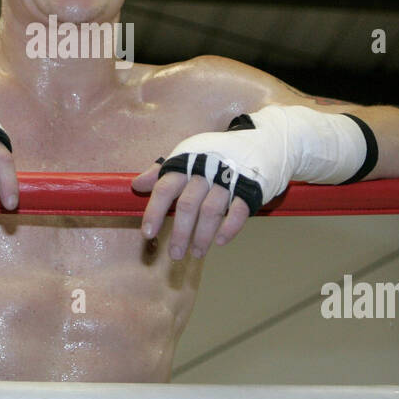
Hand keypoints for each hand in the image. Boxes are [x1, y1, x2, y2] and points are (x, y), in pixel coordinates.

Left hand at [132, 161, 250, 259]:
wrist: (261, 143)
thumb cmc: (214, 154)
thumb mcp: (186, 156)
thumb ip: (161, 172)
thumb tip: (136, 185)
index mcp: (186, 163)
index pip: (165, 189)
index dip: (154, 211)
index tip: (147, 234)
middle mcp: (205, 170)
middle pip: (188, 205)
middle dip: (180, 232)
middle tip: (174, 254)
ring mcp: (228, 179)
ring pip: (211, 211)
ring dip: (202, 235)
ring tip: (197, 253)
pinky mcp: (250, 188)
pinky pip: (238, 211)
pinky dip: (229, 228)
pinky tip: (220, 241)